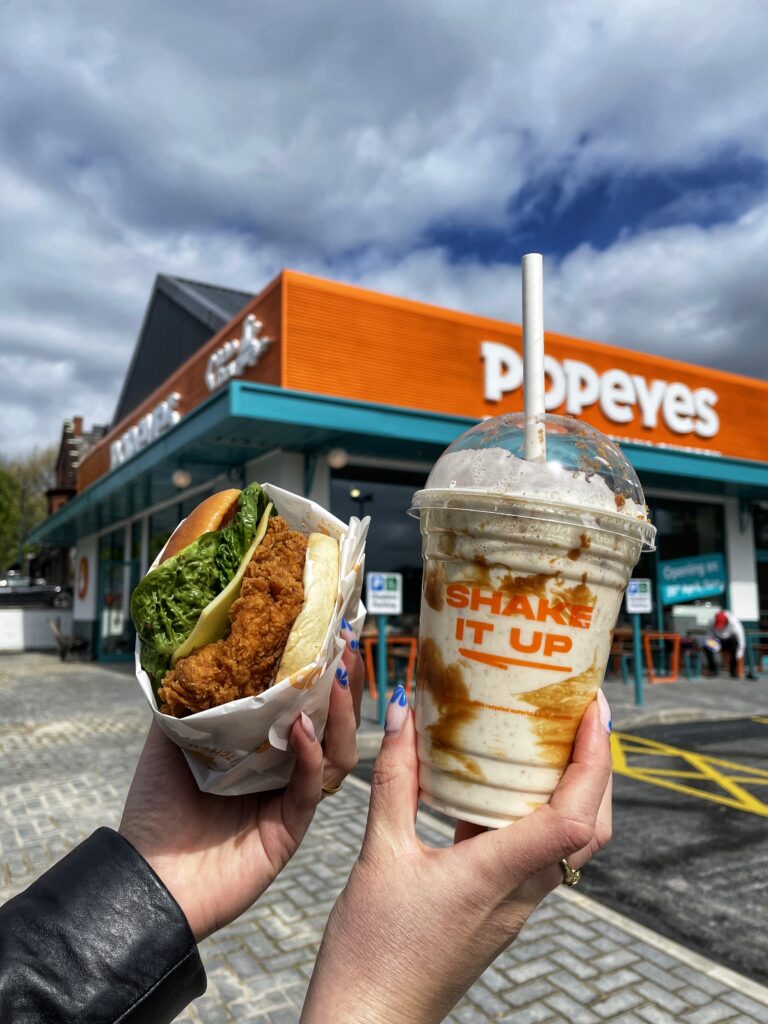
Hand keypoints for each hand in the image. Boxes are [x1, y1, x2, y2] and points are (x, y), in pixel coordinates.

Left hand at [119, 630, 363, 941]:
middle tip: (349, 645)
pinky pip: (311, 787)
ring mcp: (290, 799)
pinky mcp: (289, 829)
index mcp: (260, 746)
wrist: (145, 876)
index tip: (331, 631)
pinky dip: (311, 756)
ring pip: (335, 752)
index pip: (303, 702)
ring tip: (338, 678)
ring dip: (341, 714)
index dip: (319, 670)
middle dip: (346, 685)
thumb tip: (196, 645)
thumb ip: (187, 699)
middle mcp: (282, 769)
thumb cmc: (155, 810)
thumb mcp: (167, 740)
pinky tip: (305, 728)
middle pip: (332, 722)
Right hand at [301, 690, 611, 1023]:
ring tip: (555, 736)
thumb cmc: (372, 952)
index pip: (573, 818)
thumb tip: (401, 716)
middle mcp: (520, 892)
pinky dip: (538, 810)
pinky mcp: (500, 908)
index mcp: (496, 876)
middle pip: (590, 829)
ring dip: (577, 788)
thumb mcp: (378, 852)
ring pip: (570, 843)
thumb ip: (394, 780)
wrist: (371, 1023)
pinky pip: (537, 853)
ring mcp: (515, 904)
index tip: (592, 710)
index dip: (593, 759)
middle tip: (585, 711)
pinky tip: (505, 783)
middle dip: (598, 766)